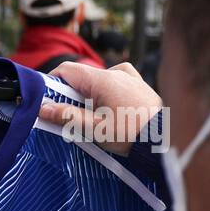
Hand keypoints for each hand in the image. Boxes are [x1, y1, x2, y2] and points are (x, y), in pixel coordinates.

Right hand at [38, 62, 163, 154]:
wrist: (167, 140)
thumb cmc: (131, 135)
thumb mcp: (95, 129)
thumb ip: (67, 116)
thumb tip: (42, 108)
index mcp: (103, 79)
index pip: (67, 70)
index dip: (50, 82)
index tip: (44, 99)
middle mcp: (117, 73)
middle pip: (82, 77)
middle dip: (69, 94)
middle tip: (65, 116)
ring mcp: (131, 77)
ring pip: (98, 80)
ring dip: (88, 94)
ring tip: (90, 116)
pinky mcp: (140, 85)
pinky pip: (116, 80)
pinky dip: (106, 90)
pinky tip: (109, 104)